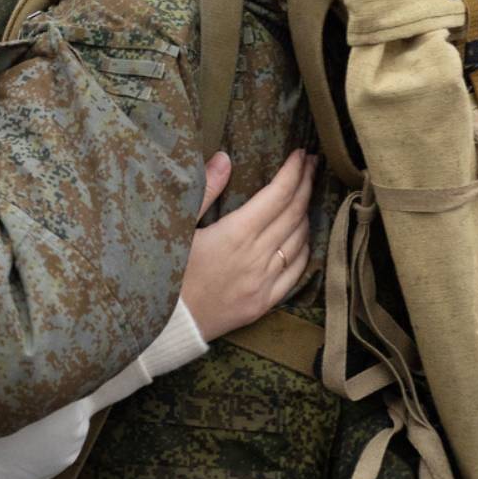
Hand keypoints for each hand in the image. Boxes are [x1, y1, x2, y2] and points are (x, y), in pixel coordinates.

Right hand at [180, 149, 315, 340]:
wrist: (165, 324)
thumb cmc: (164, 271)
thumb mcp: (178, 227)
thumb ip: (204, 191)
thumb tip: (224, 158)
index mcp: (234, 234)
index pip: (277, 196)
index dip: (294, 172)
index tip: (302, 154)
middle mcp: (256, 257)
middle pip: (293, 214)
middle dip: (306, 185)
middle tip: (313, 164)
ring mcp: (264, 281)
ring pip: (299, 241)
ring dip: (307, 214)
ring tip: (308, 195)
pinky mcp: (265, 302)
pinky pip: (296, 272)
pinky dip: (304, 248)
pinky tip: (303, 236)